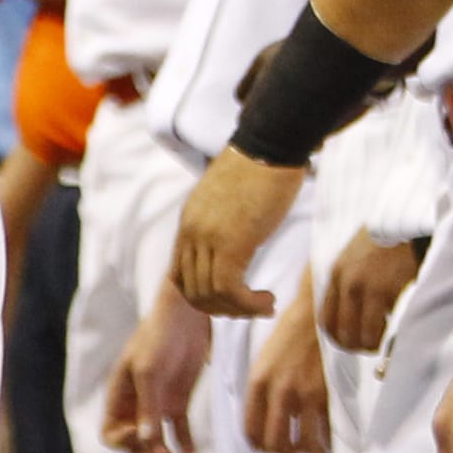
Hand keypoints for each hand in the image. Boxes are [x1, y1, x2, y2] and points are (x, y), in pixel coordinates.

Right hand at [102, 278, 211, 452]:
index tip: (139, 436)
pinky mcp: (178, 400)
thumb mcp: (149, 369)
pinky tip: (189, 451)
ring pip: (155, 440)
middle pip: (134, 443)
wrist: (188, 313)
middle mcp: (137, 404)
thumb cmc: (159, 335)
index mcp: (120, 396)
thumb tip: (146, 440)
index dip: (122, 442)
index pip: (112, 432)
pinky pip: (178, 429)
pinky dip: (183, 441)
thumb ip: (148, 405)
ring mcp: (158, 403)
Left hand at [174, 144, 306, 317]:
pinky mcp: (232, 243)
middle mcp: (192, 232)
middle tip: (250, 307)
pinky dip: (249, 305)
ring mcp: (209, 238)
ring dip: (239, 310)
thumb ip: (222, 221)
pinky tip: (268, 301)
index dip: (203, 295)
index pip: (180, 276)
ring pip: (211, 296)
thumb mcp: (229, 197)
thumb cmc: (261, 165)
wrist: (272, 142)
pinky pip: (231, 290)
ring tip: (265, 305)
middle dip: (222, 308)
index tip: (232, 298)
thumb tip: (235, 240)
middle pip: (193, 292)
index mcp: (189, 221)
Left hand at [245, 264, 332, 452]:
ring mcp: (304, 393)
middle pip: (275, 445)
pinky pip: (324, 431)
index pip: (251, 432)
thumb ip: (260, 391)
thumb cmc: (290, 332)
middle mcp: (278, 391)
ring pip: (302, 444)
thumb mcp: (264, 359)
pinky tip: (325, 435)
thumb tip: (264, 421)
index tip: (269, 447)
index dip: (260, 447)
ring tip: (311, 447)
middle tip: (291, 450)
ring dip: (306, 451)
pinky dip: (325, 439)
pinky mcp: (327, 392)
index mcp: (258, 382)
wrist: (317, 309)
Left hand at [320, 227, 423, 353]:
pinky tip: (396, 328)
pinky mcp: (389, 291)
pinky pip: (385, 330)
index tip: (352, 340)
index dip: (339, 337)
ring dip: (374, 344)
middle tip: (371, 344)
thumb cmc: (387, 240)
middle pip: (343, 333)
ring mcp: (368, 288)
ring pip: (364, 337)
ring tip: (385, 339)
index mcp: (337, 273)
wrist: (411, 221)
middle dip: (357, 345)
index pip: (327, 320)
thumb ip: (348, 279)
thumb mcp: (357, 254)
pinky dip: (389, 337)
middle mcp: (348, 283)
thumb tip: (348, 314)